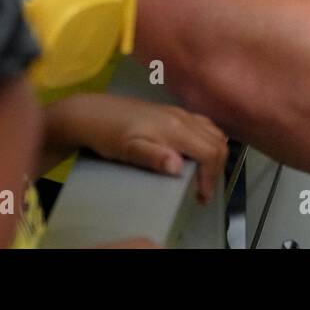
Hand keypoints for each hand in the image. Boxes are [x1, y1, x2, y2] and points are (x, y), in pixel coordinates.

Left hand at [46, 94, 228, 202]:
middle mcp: (183, 117)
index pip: (210, 151)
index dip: (211, 176)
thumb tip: (178, 167)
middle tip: (202, 191)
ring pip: (214, 132)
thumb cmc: (109, 135)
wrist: (92, 113)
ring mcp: (179, 113)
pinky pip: (204, 125)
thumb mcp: (128, 150)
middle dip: (217, 168)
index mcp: (176, 128)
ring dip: (215, 155)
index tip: (200, 196)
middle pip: (217, 142)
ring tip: (202, 176)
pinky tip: (197, 154)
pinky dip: (209, 141)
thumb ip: (153, 157)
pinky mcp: (173, 112)